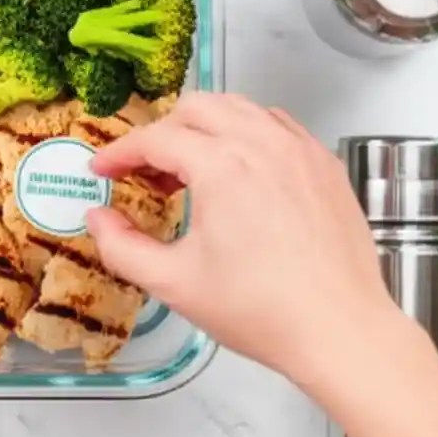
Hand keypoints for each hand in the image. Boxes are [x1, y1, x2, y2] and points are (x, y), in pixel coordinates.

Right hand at [87, 92, 398, 382]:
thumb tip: (97, 219)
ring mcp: (300, 149)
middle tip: (144, 172)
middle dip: (162, 133)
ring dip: (206, 128)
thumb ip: (122, 247)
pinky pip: (279, 126)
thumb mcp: (175, 284)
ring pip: (241, 109)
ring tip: (191, 171)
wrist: (340, 329)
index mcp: (222, 166)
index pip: (156, 139)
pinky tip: (242, 171)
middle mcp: (263, 143)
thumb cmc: (262, 311)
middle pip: (197, 108)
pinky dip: (249, 134)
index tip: (103, 170)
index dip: (120, 152)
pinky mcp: (325, 164)